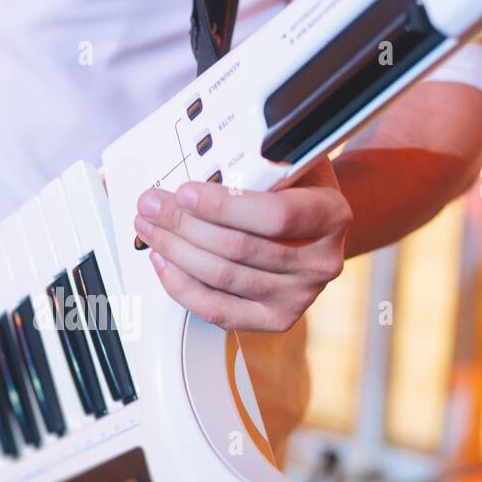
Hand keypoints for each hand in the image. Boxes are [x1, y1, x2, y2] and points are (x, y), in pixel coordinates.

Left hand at [133, 158, 350, 331]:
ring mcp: (299, 296)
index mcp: (330, 216)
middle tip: (152, 205)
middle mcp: (320, 262)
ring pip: (222, 278)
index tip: (185, 193)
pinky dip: (182, 285)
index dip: (223, 207)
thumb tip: (200, 170)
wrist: (320, 227)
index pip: (275, 216)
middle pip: (239, 249)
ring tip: (150, 227)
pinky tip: (164, 261)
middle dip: (183, 224)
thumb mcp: (292, 162)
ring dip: (175, 250)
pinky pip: (217, 310)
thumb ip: (258, 165)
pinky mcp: (275, 320)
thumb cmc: (300, 190)